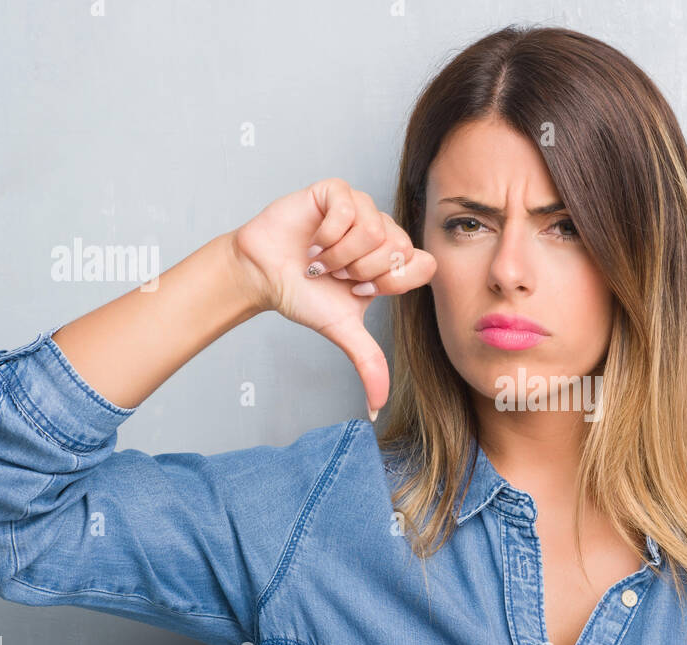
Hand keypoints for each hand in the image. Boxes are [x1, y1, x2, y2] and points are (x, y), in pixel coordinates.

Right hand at [230, 178, 436, 414]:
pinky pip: (349, 207)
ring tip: (322, 258)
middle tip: (337, 274)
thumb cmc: (305, 296)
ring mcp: (361, 207)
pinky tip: (313, 241)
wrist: (263, 276)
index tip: (360, 290)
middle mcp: (383, 231)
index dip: (390, 282)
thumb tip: (376, 411)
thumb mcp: (344, 331)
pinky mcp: (336, 190)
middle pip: (399, 249)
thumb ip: (369, 364)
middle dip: (361, 271)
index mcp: (394, 260)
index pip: (423, 265)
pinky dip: (328, 234)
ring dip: (340, 254)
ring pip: (375, 229)